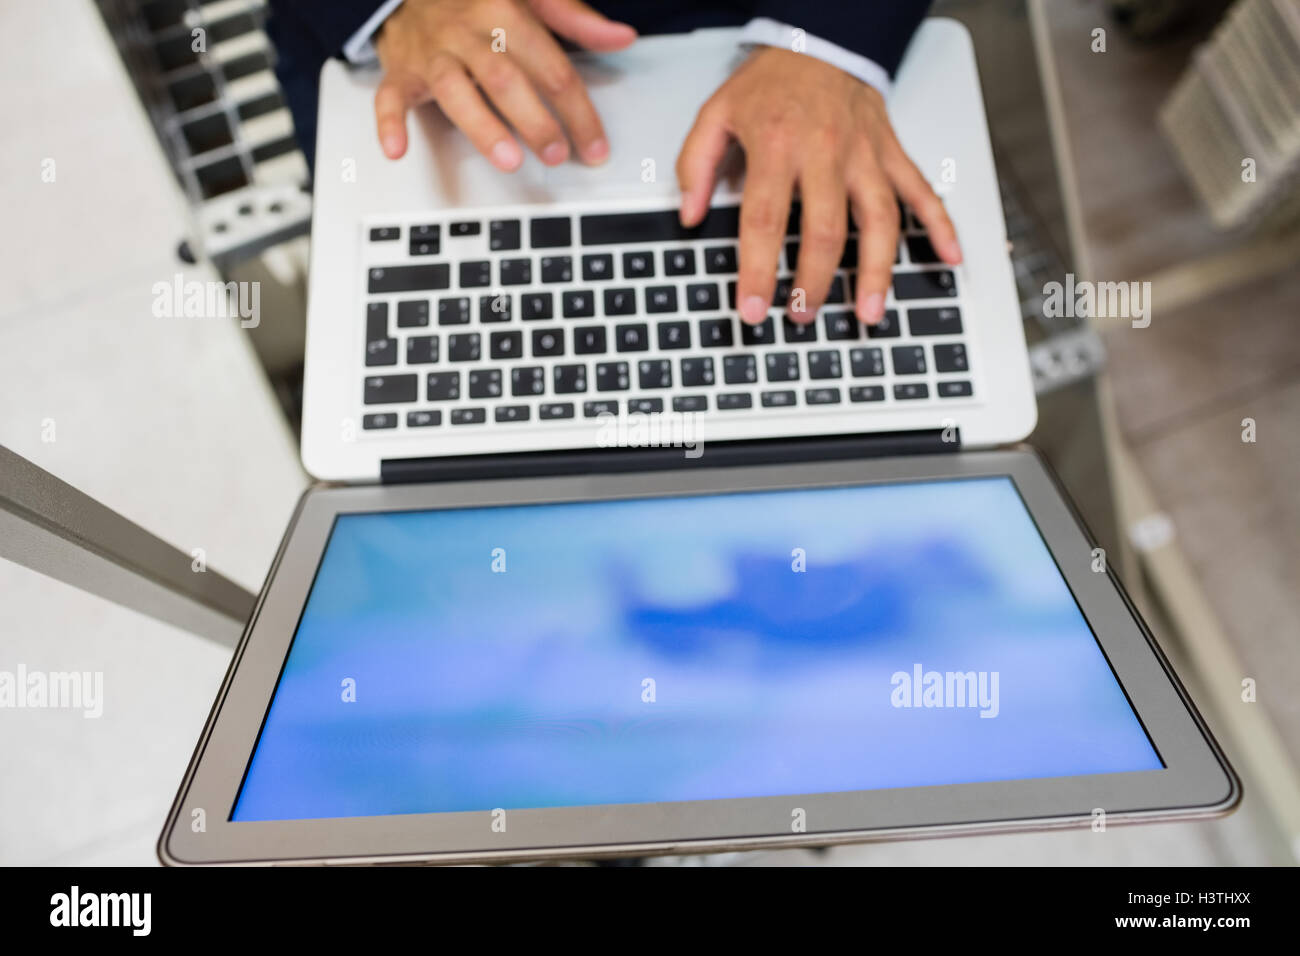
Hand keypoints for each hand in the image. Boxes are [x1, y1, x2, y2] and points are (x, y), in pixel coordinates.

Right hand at [373, 0, 636, 169]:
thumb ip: (576, 18)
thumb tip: (621, 37)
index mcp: (503, 9)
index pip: (551, 66)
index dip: (578, 109)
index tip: (594, 144)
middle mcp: (466, 32)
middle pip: (505, 79)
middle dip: (535, 120)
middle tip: (557, 154)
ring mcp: (432, 54)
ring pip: (455, 91)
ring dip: (482, 127)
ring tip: (509, 159)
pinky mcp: (401, 72)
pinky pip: (390, 97)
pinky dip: (389, 124)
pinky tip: (397, 150)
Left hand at [677, 48, 961, 325]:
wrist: (820, 39)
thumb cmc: (770, 82)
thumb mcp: (717, 114)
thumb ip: (696, 166)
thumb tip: (690, 215)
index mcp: (777, 146)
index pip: (764, 220)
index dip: (757, 270)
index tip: (752, 308)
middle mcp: (825, 152)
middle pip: (825, 230)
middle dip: (814, 282)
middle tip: (801, 317)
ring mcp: (864, 155)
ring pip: (878, 220)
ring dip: (876, 271)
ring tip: (870, 312)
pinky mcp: (890, 153)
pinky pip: (920, 191)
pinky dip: (940, 225)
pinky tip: (949, 257)